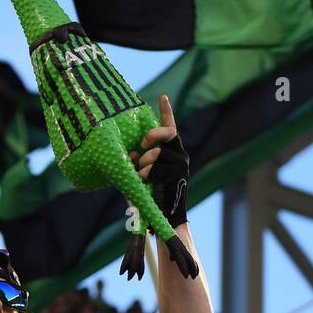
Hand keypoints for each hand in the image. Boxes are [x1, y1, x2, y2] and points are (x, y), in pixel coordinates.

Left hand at [130, 96, 189, 228]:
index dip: (167, 112)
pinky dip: (148, 173)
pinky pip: (159, 168)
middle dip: (152, 135)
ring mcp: (182, 164)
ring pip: (159, 153)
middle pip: (168, 133)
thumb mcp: (141, 172)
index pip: (170, 127)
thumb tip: (130, 151)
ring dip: (145, 161)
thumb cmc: (151, 194)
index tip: (162, 97)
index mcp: (171, 151)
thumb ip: (137, 160)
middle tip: (141, 144)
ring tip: (140, 172)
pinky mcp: (180, 176)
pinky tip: (144, 179)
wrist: (165, 216)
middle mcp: (179, 154)